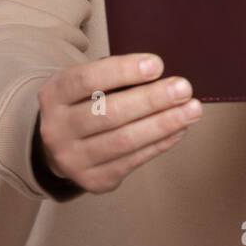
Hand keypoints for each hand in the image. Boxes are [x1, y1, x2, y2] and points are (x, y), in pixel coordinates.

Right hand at [36, 52, 202, 193]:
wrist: (60, 144)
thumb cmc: (85, 103)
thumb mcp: (87, 82)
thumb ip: (116, 77)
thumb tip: (162, 77)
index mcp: (54, 95)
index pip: (87, 80)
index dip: (123, 71)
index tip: (157, 65)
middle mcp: (56, 129)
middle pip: (109, 113)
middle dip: (151, 99)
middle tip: (183, 87)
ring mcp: (73, 159)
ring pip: (123, 141)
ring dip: (163, 124)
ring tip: (192, 110)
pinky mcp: (93, 180)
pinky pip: (133, 161)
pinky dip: (160, 143)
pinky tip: (180, 129)